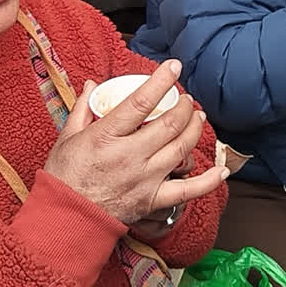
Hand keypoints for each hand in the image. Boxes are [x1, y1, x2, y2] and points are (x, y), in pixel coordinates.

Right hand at [41, 60, 228, 223]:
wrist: (66, 219)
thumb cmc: (63, 178)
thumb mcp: (67, 138)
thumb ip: (82, 108)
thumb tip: (92, 84)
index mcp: (107, 136)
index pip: (140, 102)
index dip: (161, 81)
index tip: (174, 67)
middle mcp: (130, 156)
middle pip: (169, 124)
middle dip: (184, 106)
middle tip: (186, 98)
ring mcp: (145, 179)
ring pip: (181, 150)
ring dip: (195, 130)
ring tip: (198, 118)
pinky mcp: (153, 200)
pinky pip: (187, 191)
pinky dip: (208, 181)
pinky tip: (222, 170)